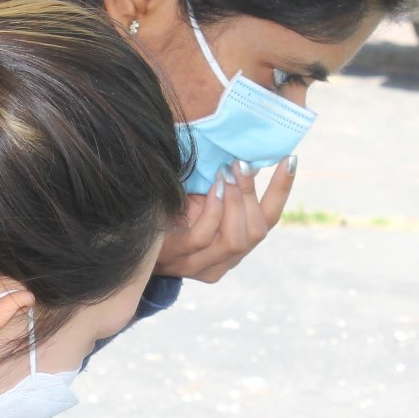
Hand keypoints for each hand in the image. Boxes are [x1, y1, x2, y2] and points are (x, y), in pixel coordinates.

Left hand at [154, 157, 295, 282]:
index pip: (268, 219)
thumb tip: (242, 151)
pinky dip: (213, 211)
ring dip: (236, 201)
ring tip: (229, 173)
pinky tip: (212, 189)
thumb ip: (222, 183)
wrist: (128, 238)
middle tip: (243, 163)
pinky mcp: (182, 262)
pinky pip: (204, 238)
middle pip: (257, 232)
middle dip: (253, 194)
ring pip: (236, 239)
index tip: (290, 160)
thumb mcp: (198, 196)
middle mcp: (225, 261)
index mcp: (234, 245)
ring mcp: (203, 266)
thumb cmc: (165, 212)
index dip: (281, 190)